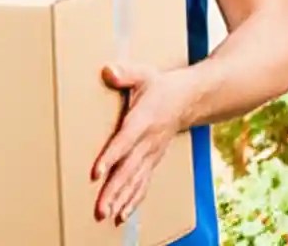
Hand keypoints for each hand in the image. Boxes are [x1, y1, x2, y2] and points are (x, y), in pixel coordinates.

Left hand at [91, 62, 193, 224]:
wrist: (192, 99)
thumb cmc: (161, 86)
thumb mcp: (143, 74)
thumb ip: (125, 74)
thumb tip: (108, 70)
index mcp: (143, 121)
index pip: (124, 142)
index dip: (111, 157)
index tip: (96, 173)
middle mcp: (148, 143)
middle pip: (129, 170)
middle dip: (114, 190)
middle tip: (100, 208)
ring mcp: (152, 154)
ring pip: (136, 182)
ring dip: (121, 200)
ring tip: (106, 215)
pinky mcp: (153, 160)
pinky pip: (142, 183)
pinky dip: (133, 200)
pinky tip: (122, 215)